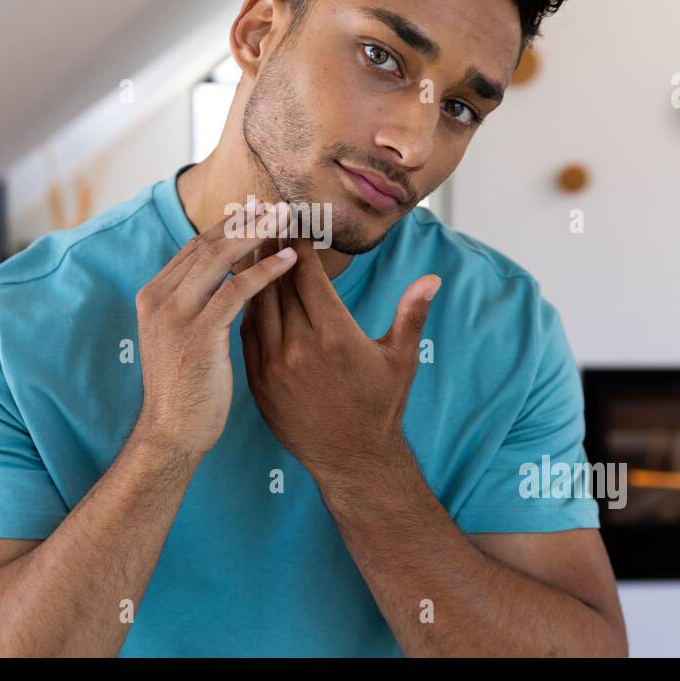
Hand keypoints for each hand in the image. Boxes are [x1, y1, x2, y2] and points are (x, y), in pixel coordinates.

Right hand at [135, 202, 294, 456]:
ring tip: (288, 222)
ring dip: (258, 235)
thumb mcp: (181, 337)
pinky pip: (236, 291)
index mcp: (155, 296)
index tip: (259, 209)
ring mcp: (175, 315)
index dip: (229, 225)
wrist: (172, 434)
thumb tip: (224, 278)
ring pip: (220, 259)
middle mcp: (160, 298)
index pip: (195, 247)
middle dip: (246, 220)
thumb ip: (196, 305)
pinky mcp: (198, 334)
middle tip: (280, 206)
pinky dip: (265, 271)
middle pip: (208, 245)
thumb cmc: (186, 389)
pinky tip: (290, 261)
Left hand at [240, 231, 440, 476]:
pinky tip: (247, 289)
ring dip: (253, 274)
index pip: (307, 275)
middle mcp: (300, 348)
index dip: (298, 244)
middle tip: (265, 219)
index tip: (294, 220)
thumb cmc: (381, 407)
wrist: (352, 461)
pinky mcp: (258, 382)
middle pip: (277, 284)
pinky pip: (248, 334)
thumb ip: (411, 314)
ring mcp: (274, 366)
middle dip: (271, 248)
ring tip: (251, 244)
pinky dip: (247, 308)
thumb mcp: (400, 359)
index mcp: (336, 336)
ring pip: (256, 306)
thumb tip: (432, 279)